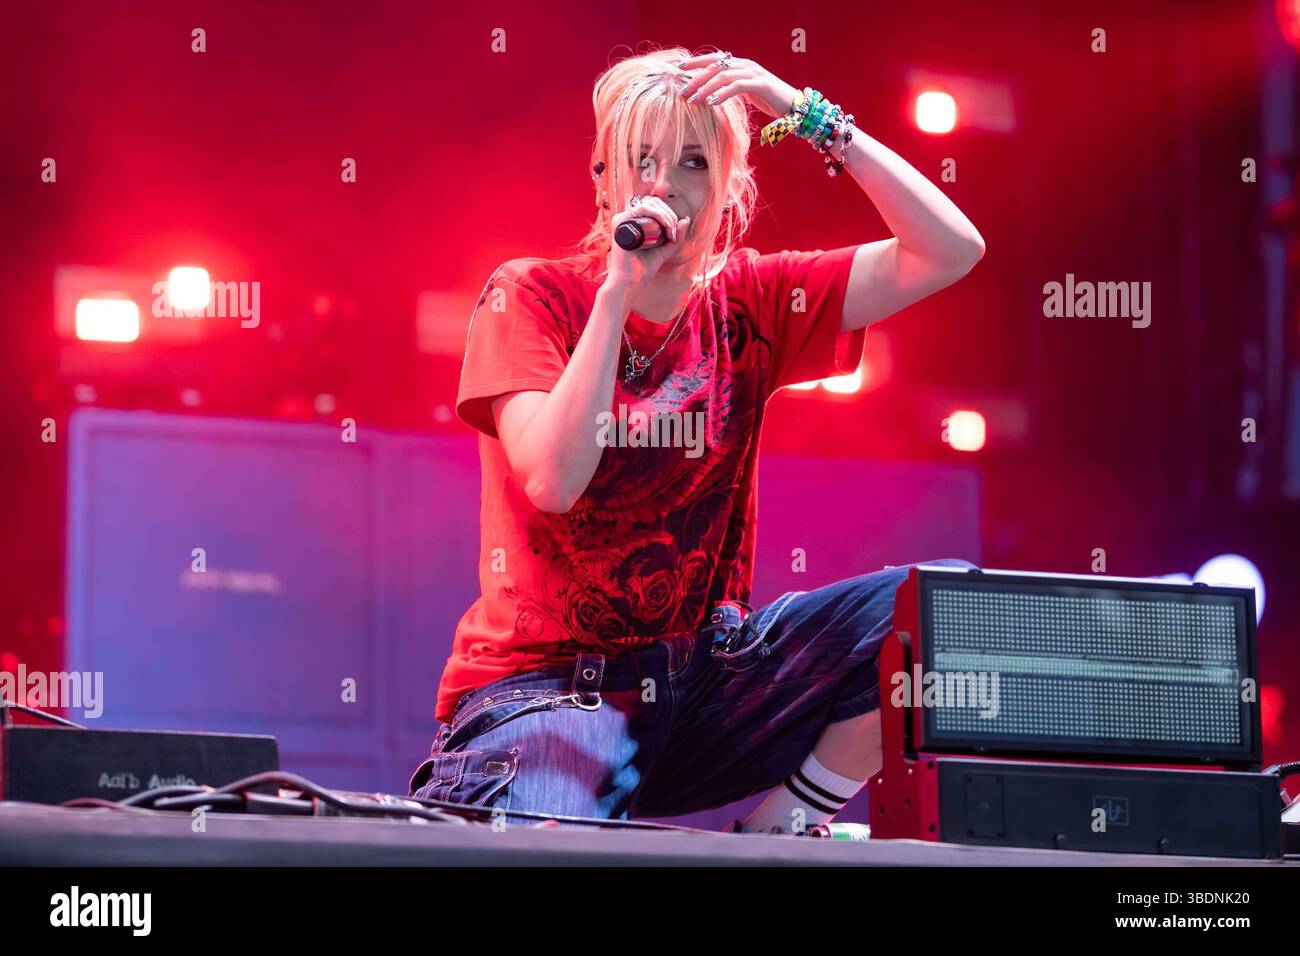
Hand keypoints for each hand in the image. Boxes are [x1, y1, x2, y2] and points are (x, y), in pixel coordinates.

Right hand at [605, 196, 690, 288]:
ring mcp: (622, 219)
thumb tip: (685, 219)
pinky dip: (657, 214)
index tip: (674, 233)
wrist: (629, 282)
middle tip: (673, 233)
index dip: (669, 214)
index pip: (654, 206)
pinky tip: (666, 226)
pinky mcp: (620, 222)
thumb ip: (676, 238)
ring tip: (670, 232)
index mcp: (635, 222)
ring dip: (665, 214)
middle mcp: (627, 218)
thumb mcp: (665, 251)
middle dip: (669, 214)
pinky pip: (642, 208)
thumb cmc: (643, 268)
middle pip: (653, 202)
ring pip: (649, 203)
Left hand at [674, 50, 799, 119]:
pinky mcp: (759, 84)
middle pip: (715, 66)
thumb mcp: (747, 92)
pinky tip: (712, 103)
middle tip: (682, 90)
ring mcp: (753, 73)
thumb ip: (732, 87)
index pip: (715, 59)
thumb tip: (713, 92)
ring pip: (723, 75)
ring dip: (706, 87)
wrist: (794, 105)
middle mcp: (745, 65)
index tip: (679, 69)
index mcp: (741, 65)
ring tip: (693, 99)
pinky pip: (736, 86)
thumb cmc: (770, 100)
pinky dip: (722, 94)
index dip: (696, 62)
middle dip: (696, 77)